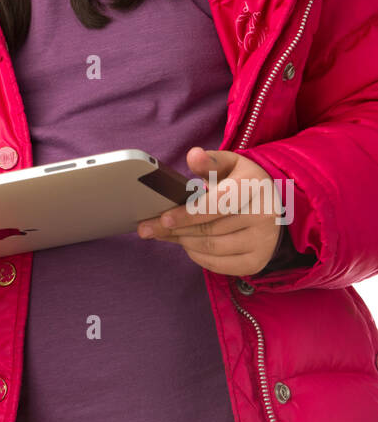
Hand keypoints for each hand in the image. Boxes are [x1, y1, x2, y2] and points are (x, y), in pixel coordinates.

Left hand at [135, 146, 285, 276]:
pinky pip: (220, 265)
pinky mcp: (258, 261)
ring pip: (212, 248)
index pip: (216, 204)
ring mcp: (263, 241)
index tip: (162, 218)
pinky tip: (187, 245)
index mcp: (253, 186)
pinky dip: (198, 257)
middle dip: (174, 230)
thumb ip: (209, 162)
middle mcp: (263, 215)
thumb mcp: (228, 164)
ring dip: (183, 242)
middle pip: (209, 229)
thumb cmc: (242, 180)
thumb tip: (193, 156)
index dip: (186, 214)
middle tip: (147, 229)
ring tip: (166, 234)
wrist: (273, 203)